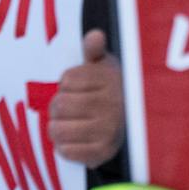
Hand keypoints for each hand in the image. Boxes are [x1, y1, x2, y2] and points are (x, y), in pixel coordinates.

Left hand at [49, 30, 125, 165]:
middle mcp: (112, 106)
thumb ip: (94, 50)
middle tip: (69, 109)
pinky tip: (74, 141)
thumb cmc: (110, 91)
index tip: (78, 88)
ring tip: (68, 124)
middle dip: (58, 106)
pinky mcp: (103, 154)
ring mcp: (108, 131)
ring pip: (57, 129)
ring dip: (57, 127)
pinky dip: (64, 147)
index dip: (66, 84)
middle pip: (59, 105)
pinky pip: (66, 151)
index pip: (66, 80)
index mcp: (111, 81)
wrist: (131, 125)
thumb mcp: (104, 66)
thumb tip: (95, 35)